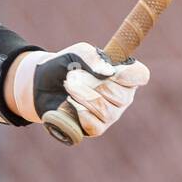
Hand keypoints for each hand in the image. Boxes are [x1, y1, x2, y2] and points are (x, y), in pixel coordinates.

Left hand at [11, 42, 150, 136]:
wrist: (41, 83)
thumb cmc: (64, 66)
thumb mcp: (76, 53)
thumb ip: (93, 57)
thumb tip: (108, 72)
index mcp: (124, 75)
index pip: (140, 75)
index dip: (127, 74)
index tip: (110, 71)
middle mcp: (123, 96)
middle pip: (120, 95)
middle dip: (90, 84)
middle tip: (72, 77)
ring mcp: (112, 114)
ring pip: (106, 110)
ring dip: (81, 96)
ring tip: (68, 88)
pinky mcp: (97, 128)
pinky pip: (95, 125)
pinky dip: (78, 112)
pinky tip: (70, 103)